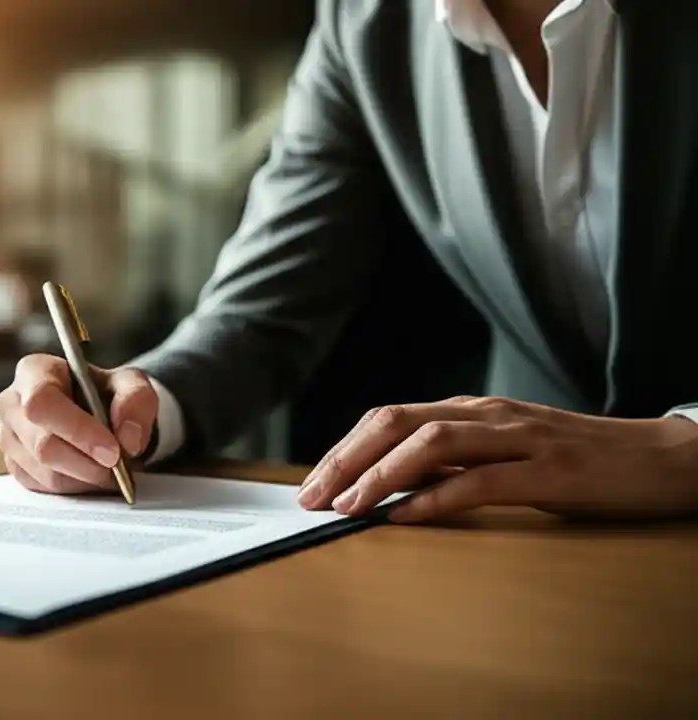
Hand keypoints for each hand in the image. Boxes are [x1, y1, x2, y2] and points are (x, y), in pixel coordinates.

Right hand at [0, 355, 157, 493]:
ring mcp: (7, 438)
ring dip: (85, 478)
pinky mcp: (14, 467)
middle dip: (87, 462)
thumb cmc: (105, 393)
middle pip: (43, 445)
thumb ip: (136, 401)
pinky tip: (89, 473)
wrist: (95, 412)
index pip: (42, 403)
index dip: (77, 430)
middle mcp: (11, 403)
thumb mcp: (131, 384)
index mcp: (34, 371)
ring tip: (108, 469)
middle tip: (118, 466)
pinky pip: (45, 488)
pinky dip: (75, 487)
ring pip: (46, 473)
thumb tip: (128, 437)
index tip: (112, 451)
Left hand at [297, 395, 697, 522]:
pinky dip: (437, 497)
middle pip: (397, 423)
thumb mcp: (504, 452)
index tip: (310, 485)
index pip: (388, 417)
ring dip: (381, 475)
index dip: (343, 450)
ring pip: (433, 443)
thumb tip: (390, 486)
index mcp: (471, 409)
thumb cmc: (575, 461)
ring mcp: (520, 438)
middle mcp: (488, 415)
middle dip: (346, 460)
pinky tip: (406, 516)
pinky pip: (483, 480)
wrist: (661, 458)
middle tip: (310, 498)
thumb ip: (453, 462)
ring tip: (348, 506)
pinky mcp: (550, 470)